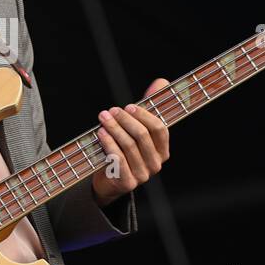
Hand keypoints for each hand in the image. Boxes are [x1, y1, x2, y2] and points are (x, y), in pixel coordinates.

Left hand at [91, 78, 171, 206]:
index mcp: (162, 151)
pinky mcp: (128, 183)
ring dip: (114, 129)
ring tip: (103, 118)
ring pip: (129, 146)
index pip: (159, 129)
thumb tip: (161, 81)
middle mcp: (156, 164)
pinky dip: (109, 144)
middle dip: (125, 120)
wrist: (108, 181)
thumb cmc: (123, 151)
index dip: (144, 115)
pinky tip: (101, 133)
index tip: (128, 106)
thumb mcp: (136, 129)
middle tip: (111, 111)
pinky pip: (118, 160)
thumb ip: (148, 108)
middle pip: (142, 136)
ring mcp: (143, 175)